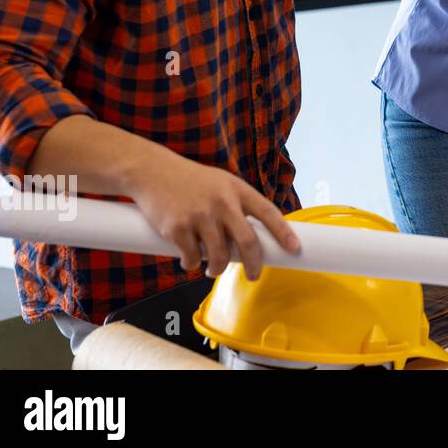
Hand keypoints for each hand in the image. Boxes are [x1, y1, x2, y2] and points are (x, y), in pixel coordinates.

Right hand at [128, 146, 301, 279]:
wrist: (152, 171)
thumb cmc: (192, 181)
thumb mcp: (222, 184)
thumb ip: (237, 206)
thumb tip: (252, 240)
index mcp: (237, 190)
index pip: (268, 213)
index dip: (284, 233)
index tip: (294, 249)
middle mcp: (222, 203)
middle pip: (247, 242)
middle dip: (254, 264)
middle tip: (254, 275)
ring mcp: (199, 216)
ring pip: (219, 256)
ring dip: (218, 269)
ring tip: (214, 269)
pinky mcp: (176, 228)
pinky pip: (192, 258)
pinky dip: (192, 264)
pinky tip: (190, 261)